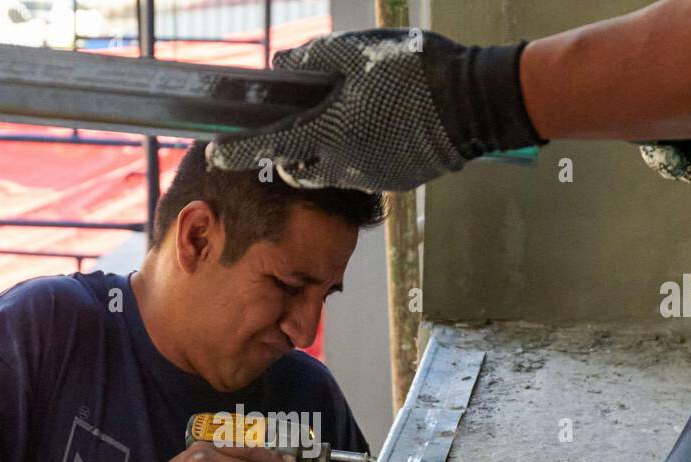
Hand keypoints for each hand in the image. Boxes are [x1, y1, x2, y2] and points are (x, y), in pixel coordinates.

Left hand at [207, 29, 540, 192]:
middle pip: (297, 168)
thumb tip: (284, 63)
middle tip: (283, 138)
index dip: (239, 150)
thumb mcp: (361, 52)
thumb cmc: (417, 72)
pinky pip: (362, 172)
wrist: (474, 104)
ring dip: (324, 154)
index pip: (270, 145)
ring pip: (330, 171)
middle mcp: (345, 164)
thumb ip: (317, 59)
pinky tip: (374, 131)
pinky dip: (356, 156)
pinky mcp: (394, 181)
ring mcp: (370, 177)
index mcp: (331, 131)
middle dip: (284, 157)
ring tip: (338, 126)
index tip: (216, 152)